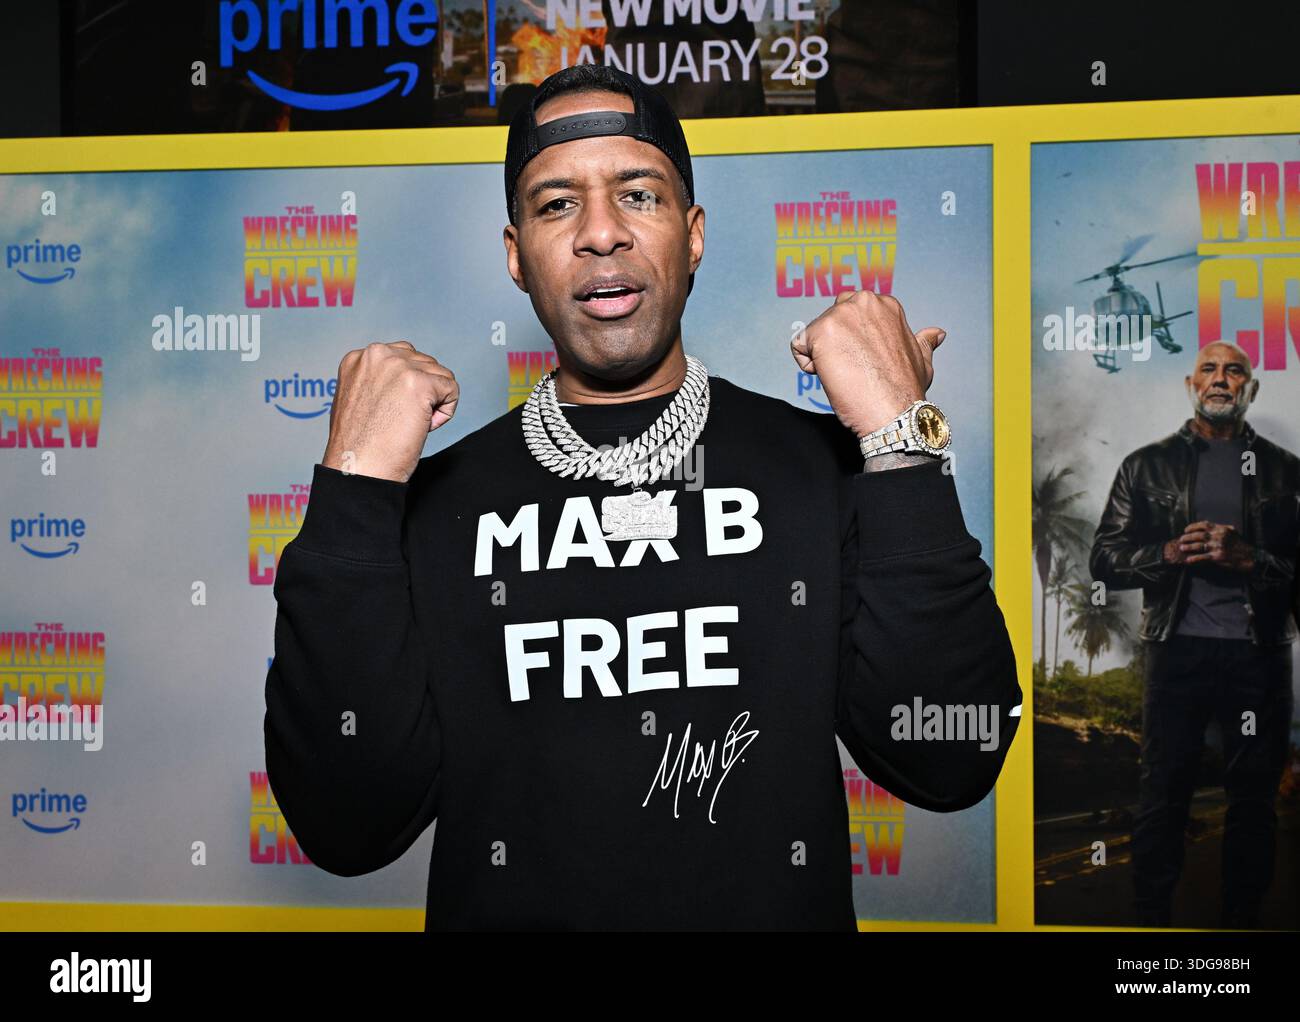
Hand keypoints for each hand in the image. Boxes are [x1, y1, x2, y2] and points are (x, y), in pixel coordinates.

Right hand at [322, 341, 458, 482]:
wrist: (358, 469)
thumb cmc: (360, 446)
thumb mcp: (361, 399)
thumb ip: (380, 381)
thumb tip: (406, 381)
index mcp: (359, 358)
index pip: (404, 358)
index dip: (407, 389)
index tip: (392, 412)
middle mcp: (376, 354)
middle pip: (425, 364)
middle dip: (423, 393)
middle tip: (401, 421)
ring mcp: (397, 366)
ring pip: (441, 375)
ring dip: (435, 403)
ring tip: (410, 425)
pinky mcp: (419, 382)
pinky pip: (452, 389)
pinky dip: (446, 412)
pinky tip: (425, 427)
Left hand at [789, 290, 945, 436]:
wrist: (894, 413)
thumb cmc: (907, 391)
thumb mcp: (921, 359)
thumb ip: (924, 341)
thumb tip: (938, 334)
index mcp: (885, 305)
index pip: (851, 315)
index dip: (853, 343)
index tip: (866, 362)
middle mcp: (863, 302)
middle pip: (829, 319)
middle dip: (834, 344)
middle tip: (852, 369)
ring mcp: (841, 315)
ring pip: (814, 334)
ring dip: (822, 357)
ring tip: (845, 375)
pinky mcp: (820, 332)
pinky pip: (798, 345)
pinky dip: (806, 365)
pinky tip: (829, 377)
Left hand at [1167, 520, 1254, 571]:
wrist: (1249, 556)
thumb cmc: (1239, 544)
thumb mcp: (1231, 532)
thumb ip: (1220, 528)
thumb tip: (1207, 526)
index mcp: (1221, 529)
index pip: (1204, 525)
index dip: (1193, 527)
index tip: (1186, 530)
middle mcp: (1219, 537)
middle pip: (1198, 535)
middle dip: (1188, 537)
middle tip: (1181, 539)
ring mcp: (1218, 547)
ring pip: (1198, 546)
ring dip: (1188, 547)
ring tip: (1182, 548)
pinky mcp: (1217, 557)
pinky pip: (1203, 557)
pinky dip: (1194, 558)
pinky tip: (1188, 560)